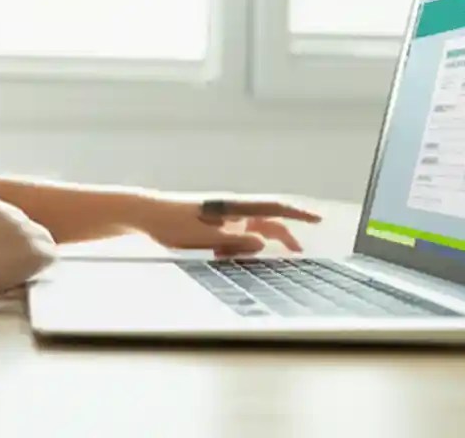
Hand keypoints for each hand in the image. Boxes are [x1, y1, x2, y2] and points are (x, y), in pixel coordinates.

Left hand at [127, 193, 322, 257]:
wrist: (145, 214)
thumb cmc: (171, 222)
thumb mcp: (203, 236)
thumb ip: (234, 240)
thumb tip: (263, 243)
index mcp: (233, 207)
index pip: (273, 208)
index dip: (298, 213)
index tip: (318, 219)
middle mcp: (231, 210)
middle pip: (266, 221)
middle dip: (283, 236)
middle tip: (298, 252)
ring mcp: (222, 217)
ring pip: (250, 232)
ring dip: (252, 246)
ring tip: (243, 257)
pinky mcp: (212, 225)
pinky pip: (234, 237)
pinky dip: (236, 248)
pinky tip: (221, 255)